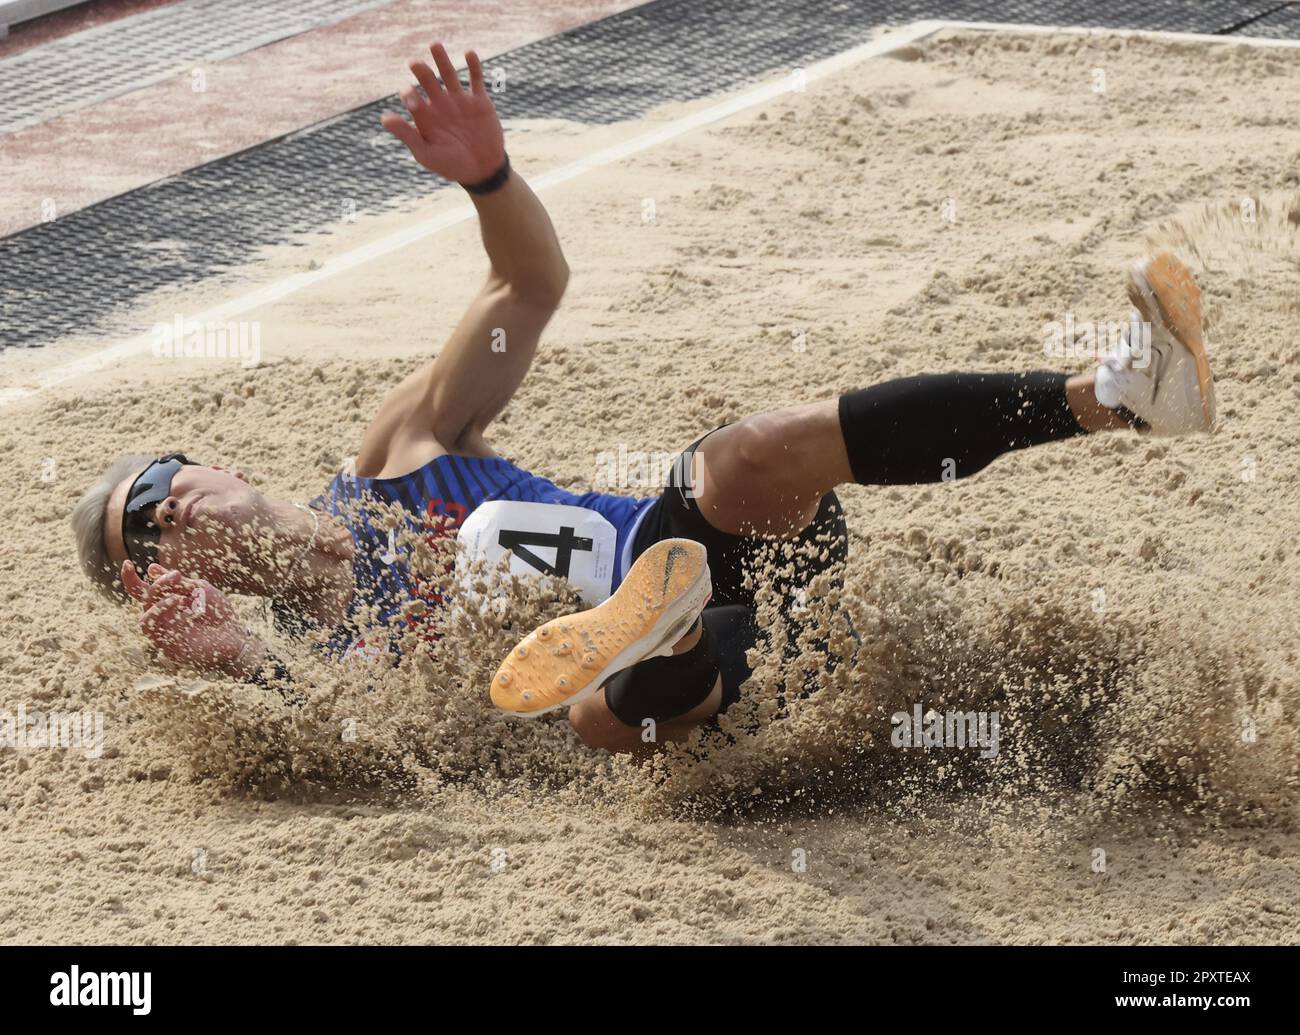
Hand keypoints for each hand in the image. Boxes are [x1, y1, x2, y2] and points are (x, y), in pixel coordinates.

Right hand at [122, 562, 257, 674]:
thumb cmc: (218, 613)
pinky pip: (156, 633)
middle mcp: (161, 619)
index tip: (127, 563)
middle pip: (145, 601)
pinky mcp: (170, 648)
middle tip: (177, 576)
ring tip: (178, 597)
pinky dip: (164, 615)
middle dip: (159, 586)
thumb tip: (152, 568)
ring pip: (145, 619)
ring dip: (158, 604)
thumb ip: (178, 582)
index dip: (130, 579)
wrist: (236, 636)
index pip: (141, 593)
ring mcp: (164, 635)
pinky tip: (179, 606)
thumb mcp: (200, 590)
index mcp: (165, 604)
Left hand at [381, 43, 504, 183]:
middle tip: (414, 63)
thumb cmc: (451, 165)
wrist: (482, 170)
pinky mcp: (479, 102)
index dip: (409, 94)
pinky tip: (468, 53)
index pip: (411, 96)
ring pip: (449, 73)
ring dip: (441, 59)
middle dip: (421, 71)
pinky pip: (476, 79)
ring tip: (434, 45)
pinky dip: (473, 66)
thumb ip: (407, 135)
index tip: (414, 102)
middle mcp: (440, 104)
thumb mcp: (426, 154)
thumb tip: (384, 118)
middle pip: (427, 79)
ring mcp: (460, 101)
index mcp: (425, 115)